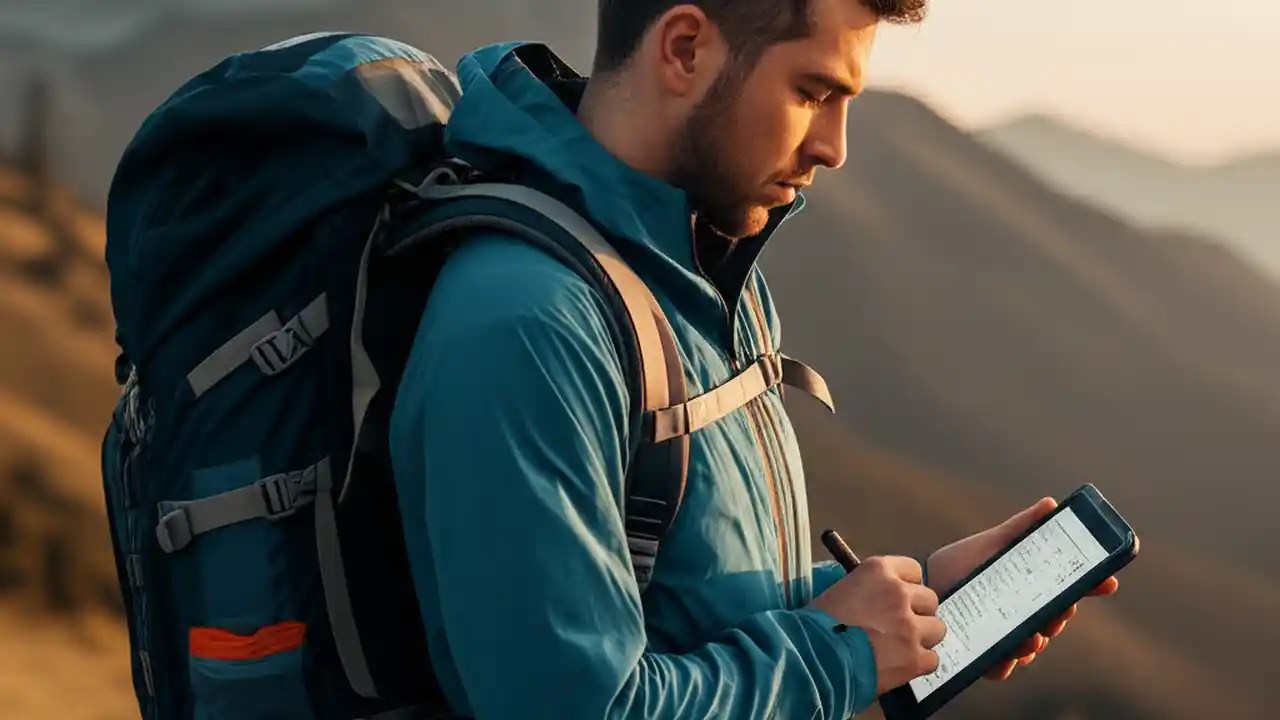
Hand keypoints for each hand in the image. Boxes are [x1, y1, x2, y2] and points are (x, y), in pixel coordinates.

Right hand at [809, 555, 945, 694]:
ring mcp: (910, 627)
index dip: (906, 584)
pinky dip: (918, 663)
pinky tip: (901, 665)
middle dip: (916, 611)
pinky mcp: (914, 659)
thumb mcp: (839, 589)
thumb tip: (877, 594)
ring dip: (921, 637)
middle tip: (897, 624)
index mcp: (878, 571)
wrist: (813, 658)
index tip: (897, 597)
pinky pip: (932, 659)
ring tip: (901, 647)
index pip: (912, 569)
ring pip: (937, 628)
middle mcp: (899, 594)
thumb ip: (866, 586)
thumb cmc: (816, 622)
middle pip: (929, 599)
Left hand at [925, 497, 1119, 680]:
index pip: (1070, 589)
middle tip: (1062, 608)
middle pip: (1055, 619)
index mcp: (1032, 587)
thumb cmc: (962, 563)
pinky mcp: (986, 654)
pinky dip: (1007, 661)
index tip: (1108, 581)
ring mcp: (1007, 635)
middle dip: (1061, 615)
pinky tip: (1006, 654)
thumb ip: (1021, 526)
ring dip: (1037, 641)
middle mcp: (1025, 614)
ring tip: (1033, 635)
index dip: (1093, 585)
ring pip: (1032, 644)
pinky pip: (1001, 666)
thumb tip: (1050, 504)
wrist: (924, 585)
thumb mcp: (992, 543)